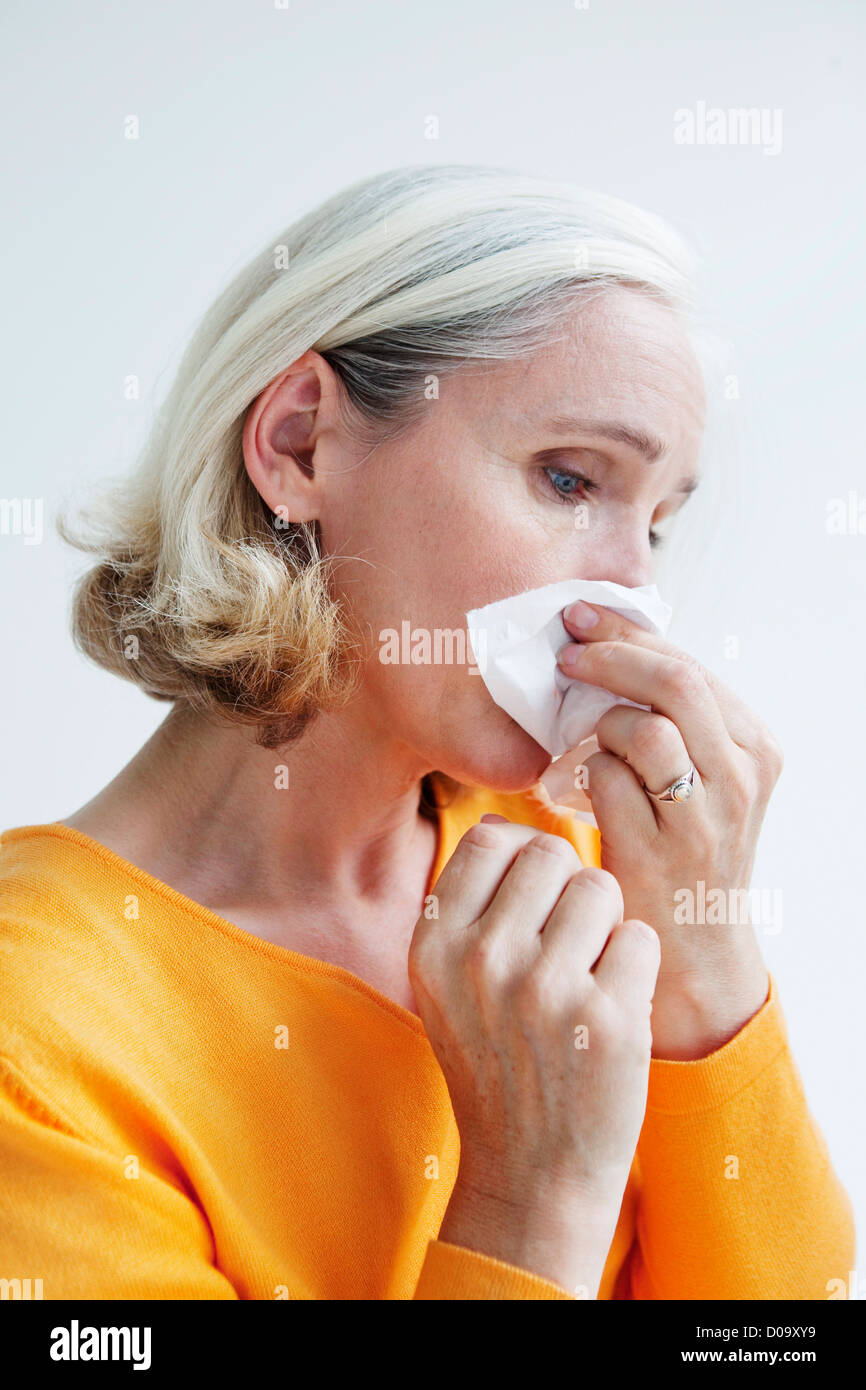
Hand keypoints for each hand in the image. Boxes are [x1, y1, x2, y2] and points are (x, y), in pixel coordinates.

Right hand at [408, 817, 659, 1295]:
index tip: (534, 903)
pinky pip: (640, 938)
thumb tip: (512, 825)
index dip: (525, 859)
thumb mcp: (448, 985)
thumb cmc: (496, 1063)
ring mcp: (544, 989)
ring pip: (602, 887)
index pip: (491, 838)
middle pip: (553, 853)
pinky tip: (611, 1011)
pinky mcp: (607, 1019)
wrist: (529, 1173)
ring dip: (606, 925)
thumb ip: (470, 907)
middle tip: (567, 947)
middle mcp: (481, 960)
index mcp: (433, 944)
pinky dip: (636, 968)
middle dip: (570, 889)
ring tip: (587, 979)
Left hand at [555, 599, 782, 1058]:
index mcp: (754, 745)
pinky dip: (584, 771)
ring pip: (644, 726)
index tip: (581, 616)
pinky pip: (609, 779)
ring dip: (598, 722)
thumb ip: (675, 721)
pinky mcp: (662, 851)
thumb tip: (611, 646)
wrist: (695, 954)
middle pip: (674, 680)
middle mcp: (743, 774)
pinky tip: (581, 785)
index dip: (629, 633)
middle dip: (609, 653)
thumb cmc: (683, 854)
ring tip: (583, 737)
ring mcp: (707, 816)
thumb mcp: (701, 780)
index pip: (690, 663)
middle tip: (564, 648)